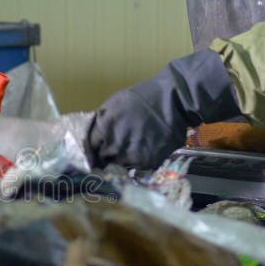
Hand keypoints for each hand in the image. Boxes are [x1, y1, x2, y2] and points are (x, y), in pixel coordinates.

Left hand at [85, 50, 240, 168]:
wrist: (173, 101)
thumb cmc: (142, 98)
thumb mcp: (114, 104)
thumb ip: (101, 122)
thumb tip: (93, 138)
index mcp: (103, 129)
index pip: (90, 147)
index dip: (93, 148)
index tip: (97, 149)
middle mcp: (114, 145)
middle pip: (103, 159)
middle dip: (107, 155)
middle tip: (116, 150)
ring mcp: (131, 156)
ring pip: (119, 165)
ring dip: (123, 159)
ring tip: (132, 148)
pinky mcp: (147, 162)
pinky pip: (137, 167)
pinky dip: (139, 161)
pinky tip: (145, 149)